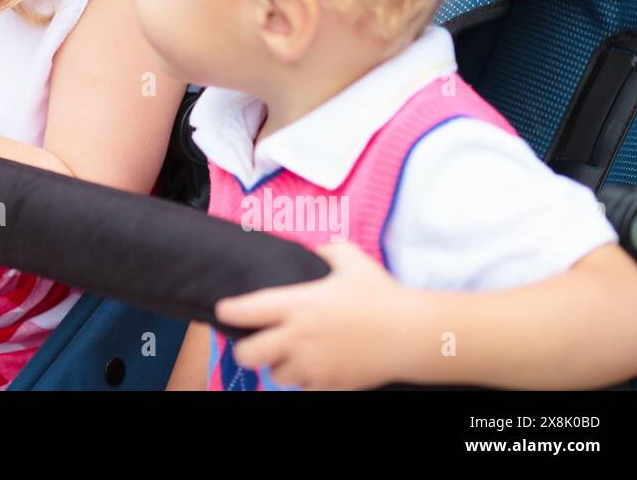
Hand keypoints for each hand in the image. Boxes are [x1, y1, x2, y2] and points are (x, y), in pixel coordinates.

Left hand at [213, 241, 422, 389]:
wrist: (412, 334)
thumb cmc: (381, 293)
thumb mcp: (351, 259)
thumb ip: (326, 250)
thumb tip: (315, 248)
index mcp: (298, 304)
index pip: (247, 311)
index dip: (229, 312)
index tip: (223, 311)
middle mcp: (299, 338)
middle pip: (248, 354)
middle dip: (244, 349)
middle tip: (251, 341)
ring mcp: (314, 365)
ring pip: (276, 375)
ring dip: (277, 365)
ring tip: (287, 354)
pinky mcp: (331, 385)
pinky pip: (304, 389)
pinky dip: (304, 380)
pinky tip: (312, 367)